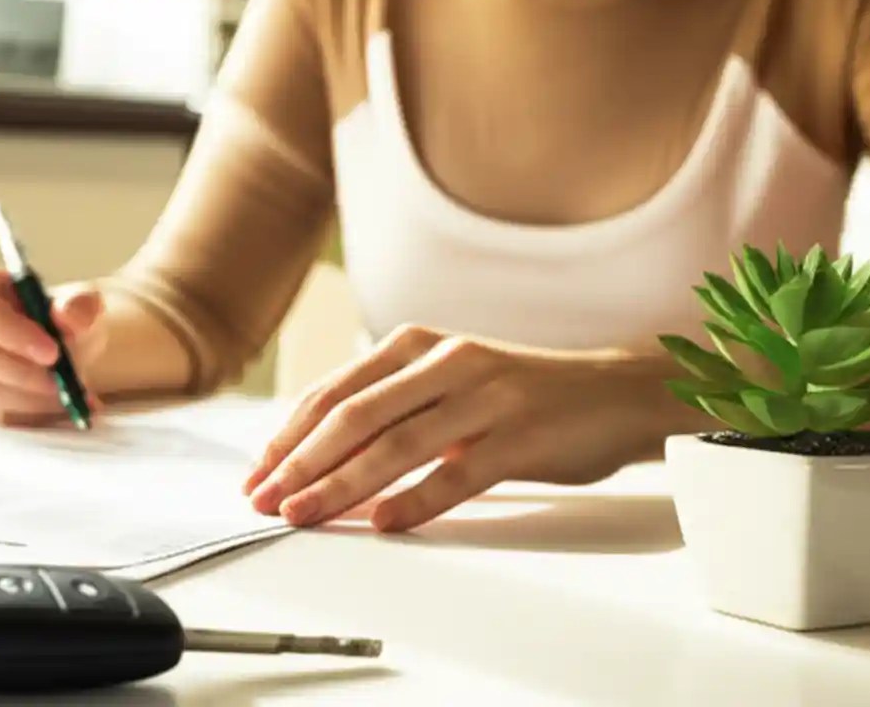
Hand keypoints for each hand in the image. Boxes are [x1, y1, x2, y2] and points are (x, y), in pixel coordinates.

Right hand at [0, 260, 107, 425]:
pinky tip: (58, 408)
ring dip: (30, 398)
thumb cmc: (57, 319)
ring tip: (71, 396)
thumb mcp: (76, 305)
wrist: (54, 347)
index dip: (9, 330)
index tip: (52, 353)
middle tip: (65, 383)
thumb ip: (78, 306)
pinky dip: (28, 414)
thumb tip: (69, 316)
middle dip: (22, 372)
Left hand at [244, 325, 686, 531]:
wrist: (612, 393)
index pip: (336, 393)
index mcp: (418, 345)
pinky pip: (457, 474)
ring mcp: (485, 398)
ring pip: (397, 444)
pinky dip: (415, 501)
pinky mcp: (520, 436)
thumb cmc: (518, 395)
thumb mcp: (447, 381)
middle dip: (301, 462)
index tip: (257, 474)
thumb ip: (389, 404)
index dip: (289, 436)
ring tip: (304, 514)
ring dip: (342, 484)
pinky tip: (383, 523)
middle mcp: (446, 363)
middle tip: (265, 500)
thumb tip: (314, 452)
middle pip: (355, 417)